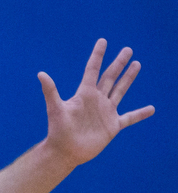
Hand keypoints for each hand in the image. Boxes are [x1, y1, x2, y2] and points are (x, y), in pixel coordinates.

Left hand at [39, 39, 154, 165]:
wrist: (65, 151)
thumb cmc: (58, 130)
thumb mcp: (55, 108)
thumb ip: (50, 91)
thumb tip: (40, 74)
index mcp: (84, 94)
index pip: (92, 70)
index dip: (97, 56)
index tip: (102, 41)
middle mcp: (96, 100)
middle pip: (110, 77)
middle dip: (119, 63)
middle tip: (127, 49)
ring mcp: (105, 112)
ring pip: (120, 91)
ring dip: (128, 78)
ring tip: (137, 64)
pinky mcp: (112, 126)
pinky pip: (130, 118)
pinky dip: (140, 114)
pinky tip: (151, 109)